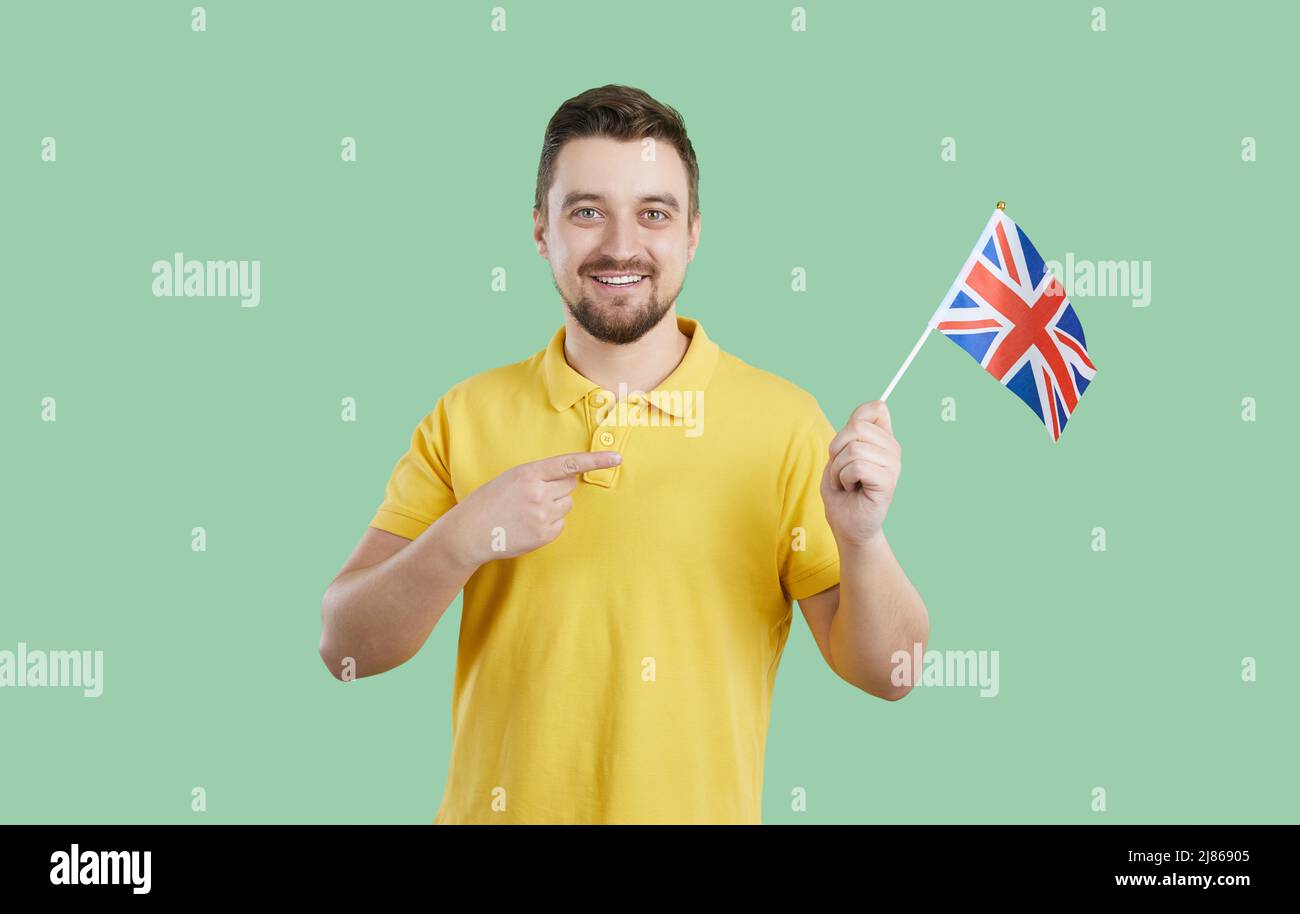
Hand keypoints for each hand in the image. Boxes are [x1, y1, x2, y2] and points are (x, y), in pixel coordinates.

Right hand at [449, 450, 621, 565]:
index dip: (595, 460)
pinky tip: (529, 525)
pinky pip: (561, 524)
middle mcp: (537, 492)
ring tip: (528, 511)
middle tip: (536, 495)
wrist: (469, 532)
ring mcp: (542, 515)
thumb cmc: (488, 502)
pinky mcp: (544, 534)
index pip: (569, 463)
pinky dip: (550, 524)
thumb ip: (538, 475)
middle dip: (560, 488)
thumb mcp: (510, 478)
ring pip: (567, 505)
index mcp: (528, 473)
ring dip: (555, 506)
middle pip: (570, 485)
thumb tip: (569, 477)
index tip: (616, 458)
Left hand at [820, 400, 900, 548]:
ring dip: (838, 469)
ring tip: (846, 483)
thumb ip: (851, 431)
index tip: (846, 446)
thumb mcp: (839, 454)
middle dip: (836, 450)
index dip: (853, 422)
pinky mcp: (888, 482)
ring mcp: (893, 465)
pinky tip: (851, 490)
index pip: (875, 408)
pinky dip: (843, 479)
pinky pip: (856, 467)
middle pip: (856, 427)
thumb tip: (868, 411)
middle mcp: (892, 449)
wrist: (847, 526)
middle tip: (841, 470)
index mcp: (883, 439)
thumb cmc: (842, 491)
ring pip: (853, 449)